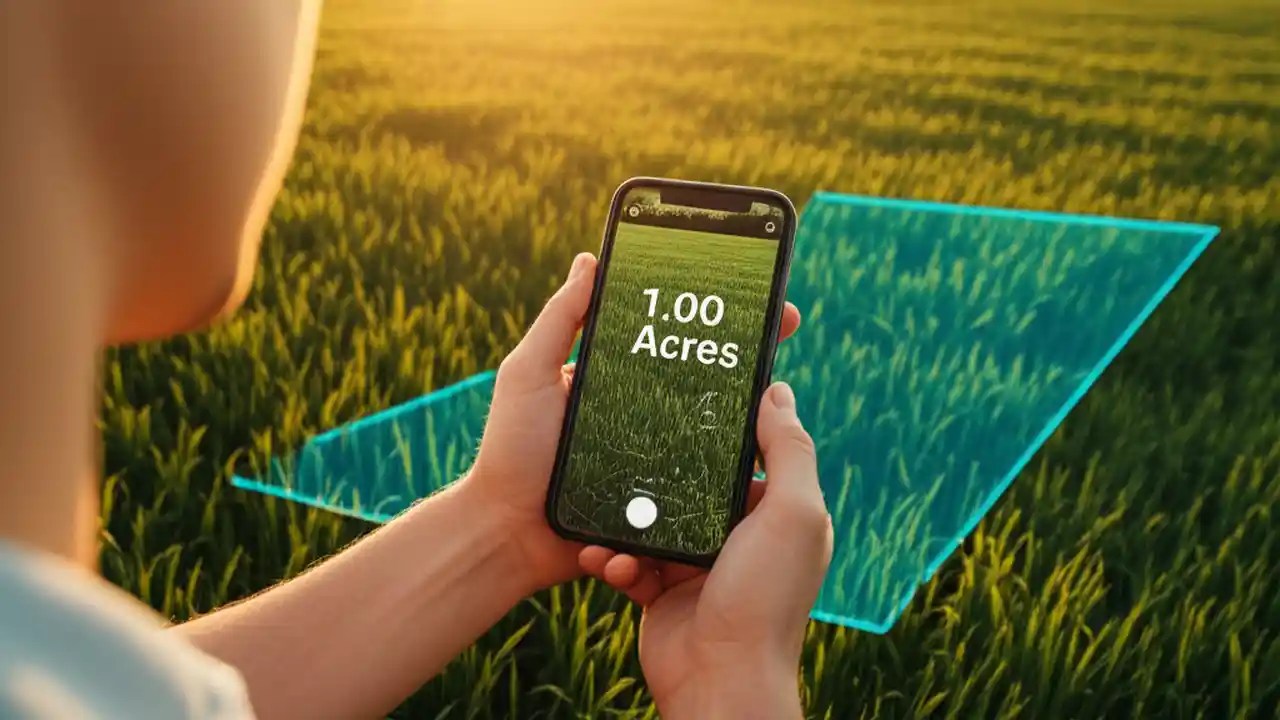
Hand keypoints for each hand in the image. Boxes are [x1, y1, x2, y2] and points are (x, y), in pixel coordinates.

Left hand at [462, 253, 803, 591]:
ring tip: (779, 384)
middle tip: (781, 324)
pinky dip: (731, 468)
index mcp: (615, 379)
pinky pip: (703, 480)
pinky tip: (761, 451)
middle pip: (703, 378)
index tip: (749, 288)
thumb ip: (558, 320)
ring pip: (713, 429)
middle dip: (746, 351)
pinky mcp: (662, 499)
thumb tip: (591, 259)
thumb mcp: (528, 373)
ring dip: (749, 410)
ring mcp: (653, 456)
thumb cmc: (511, 450)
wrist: (507, 532)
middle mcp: (640, 414)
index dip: (709, 314)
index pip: (670, 337)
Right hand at [579, 382, 831, 718]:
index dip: (714, 430)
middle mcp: (739, 537)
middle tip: (624, 444)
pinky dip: (612, 556)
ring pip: (652, 519)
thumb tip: (778, 391)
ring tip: (605, 514)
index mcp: (775, 514)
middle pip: (691, 483)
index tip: (678, 399)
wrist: (720, 680)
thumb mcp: (792, 513)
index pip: (744, 456)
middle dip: (657, 470)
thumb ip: (788, 450)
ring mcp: (698, 565)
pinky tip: (601, 556)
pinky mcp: (662, 591)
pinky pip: (629, 559)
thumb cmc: (764, 597)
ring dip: (624, 517)